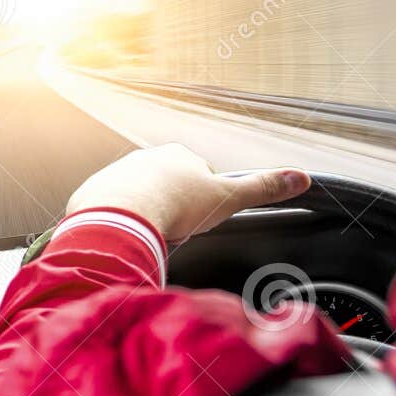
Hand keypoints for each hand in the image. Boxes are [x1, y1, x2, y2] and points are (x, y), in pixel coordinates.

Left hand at [65, 144, 310, 242]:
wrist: (120, 215)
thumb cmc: (174, 206)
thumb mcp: (227, 198)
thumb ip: (262, 189)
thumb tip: (301, 177)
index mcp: (179, 157)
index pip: (198, 176)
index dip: (202, 201)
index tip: (199, 218)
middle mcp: (145, 159)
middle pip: (166, 187)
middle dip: (172, 209)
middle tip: (175, 232)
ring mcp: (117, 175)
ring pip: (137, 198)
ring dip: (145, 216)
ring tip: (150, 237)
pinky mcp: (93, 194)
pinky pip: (109, 210)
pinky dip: (118, 224)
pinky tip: (125, 238)